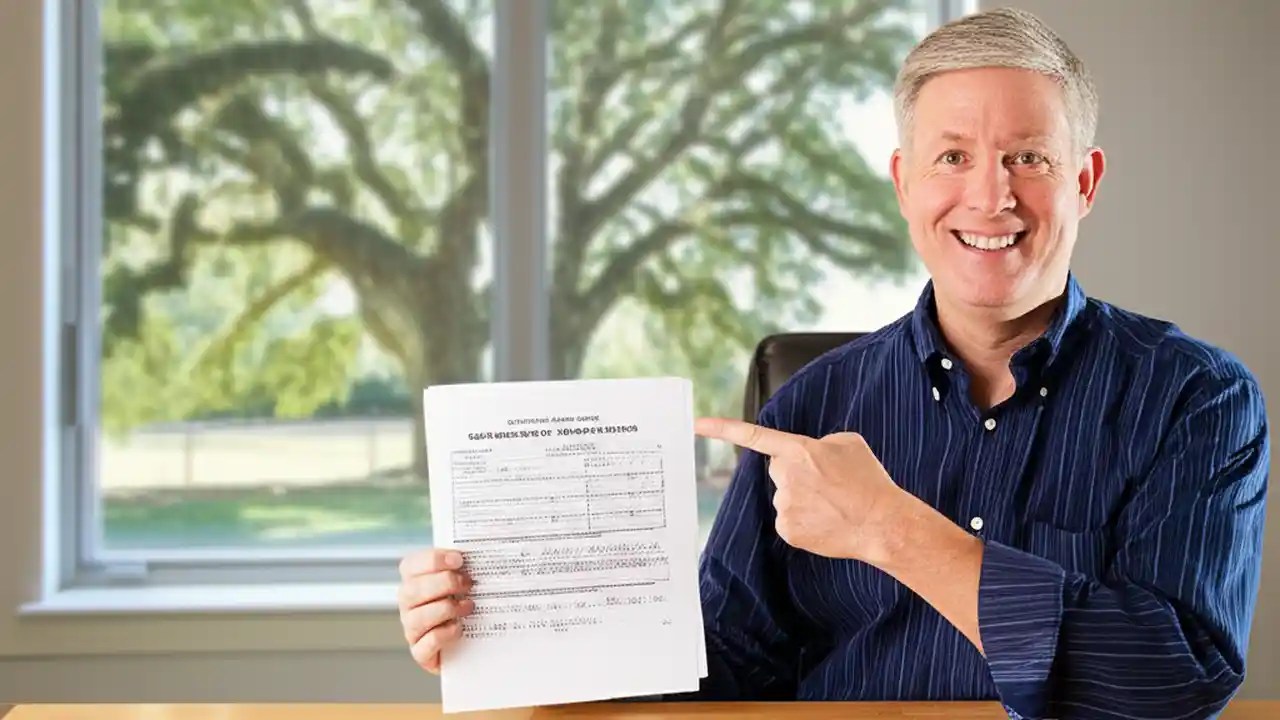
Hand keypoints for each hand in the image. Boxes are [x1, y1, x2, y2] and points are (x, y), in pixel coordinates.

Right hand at [397, 548, 475, 673]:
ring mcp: (412, 628)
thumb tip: (483, 548)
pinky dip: (445, 634)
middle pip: (412, 590)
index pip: (410, 565)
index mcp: (414, 581)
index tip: (459, 559)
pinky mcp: (421, 652)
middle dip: (444, 583)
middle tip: (468, 583)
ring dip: (447, 609)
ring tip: (469, 606)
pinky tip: (460, 628)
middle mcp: (408, 604)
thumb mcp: (463, 579)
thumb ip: (465, 565)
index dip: (433, 560)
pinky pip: (427, 643)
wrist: (471, 643)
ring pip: (418, 617)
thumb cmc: (465, 603)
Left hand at [695, 417, 907, 563]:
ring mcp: (784, 505)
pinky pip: (789, 520)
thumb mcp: (848, 443)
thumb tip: (807, 455)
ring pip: (785, 496)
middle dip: (797, 474)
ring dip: (803, 498)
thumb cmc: (869, 481)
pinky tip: (826, 521)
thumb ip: (819, 442)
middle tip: (828, 484)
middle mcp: (785, 476)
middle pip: (779, 471)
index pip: (754, 436)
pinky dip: (804, 521)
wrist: (882, 522)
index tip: (697, 424)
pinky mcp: (787, 529)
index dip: (723, 428)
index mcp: (798, 450)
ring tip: (833, 504)